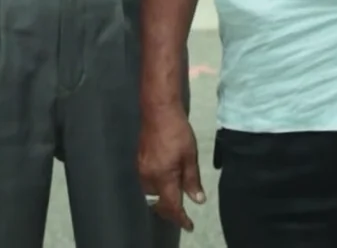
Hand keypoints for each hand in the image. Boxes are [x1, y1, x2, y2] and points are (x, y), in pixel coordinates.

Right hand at [138, 102, 205, 230]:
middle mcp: (148, 178)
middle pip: (158, 203)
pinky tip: (166, 183)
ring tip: (176, 200)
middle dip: (170, 211)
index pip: (171, 206)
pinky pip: (148, 184)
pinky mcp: (139, 162)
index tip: (189, 226)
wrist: (158, 111)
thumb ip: (192, 180)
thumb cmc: (177, 132)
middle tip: (183, 215)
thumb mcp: (190, 156)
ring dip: (163, 200)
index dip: (180, 219)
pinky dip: (158, 189)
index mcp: (162, 178)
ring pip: (152, 194)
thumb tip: (197, 200)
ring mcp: (141, 170)